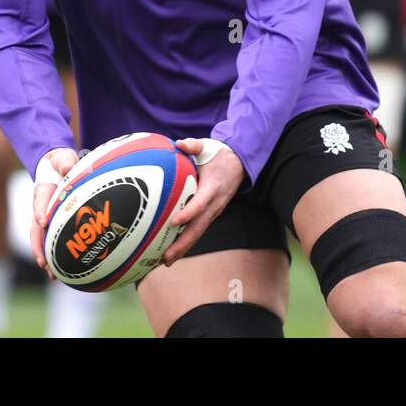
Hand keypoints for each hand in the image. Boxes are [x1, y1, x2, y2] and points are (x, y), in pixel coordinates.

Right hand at [30, 147, 78, 278]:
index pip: (39, 203)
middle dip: (38, 247)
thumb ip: (65, 162)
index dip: (40, 212)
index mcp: (42, 191)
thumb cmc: (61, 163)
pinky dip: (55, 255)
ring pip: (42, 240)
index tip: (43, 222)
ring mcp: (45, 217)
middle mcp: (40, 208)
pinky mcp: (52, 224)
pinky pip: (52, 241)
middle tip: (43, 263)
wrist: (57, 166)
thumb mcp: (63, 159)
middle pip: (36, 230)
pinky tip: (64, 272)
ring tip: (52, 275)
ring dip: (45, 257)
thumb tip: (67, 168)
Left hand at [159, 138, 244, 267]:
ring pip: (198, 233)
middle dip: (183, 243)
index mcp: (213, 187)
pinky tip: (172, 252)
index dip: (188, 213)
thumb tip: (180, 143)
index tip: (174, 221)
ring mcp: (213, 211)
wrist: (240, 163)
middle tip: (166, 256)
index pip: (201, 203)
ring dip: (183, 248)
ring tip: (165, 261)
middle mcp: (214, 204)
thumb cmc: (219, 155)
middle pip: (198, 227)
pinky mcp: (210, 215)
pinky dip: (186, 243)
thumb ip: (194, 145)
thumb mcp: (208, 146)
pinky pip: (198, 230)